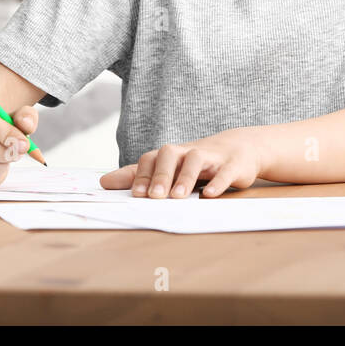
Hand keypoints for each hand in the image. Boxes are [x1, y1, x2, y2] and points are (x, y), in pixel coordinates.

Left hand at [99, 128, 265, 197]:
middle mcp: (188, 151)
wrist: (240, 148)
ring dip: (185, 178)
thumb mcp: (168, 168)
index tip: (135, 196)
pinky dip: (217, 182)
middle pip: (169, 154)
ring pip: (196, 160)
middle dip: (160, 176)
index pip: (150, 159)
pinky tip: (209, 195)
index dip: (142, 176)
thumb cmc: (197, 162)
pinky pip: (225, 171)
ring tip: (178, 197)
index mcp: (171, 154)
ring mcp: (212, 156)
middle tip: (154, 197)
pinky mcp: (233, 165)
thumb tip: (103, 182)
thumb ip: (137, 176)